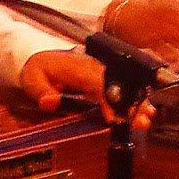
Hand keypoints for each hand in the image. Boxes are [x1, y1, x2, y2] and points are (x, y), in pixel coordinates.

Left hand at [20, 50, 153, 129]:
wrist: (41, 60)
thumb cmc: (39, 70)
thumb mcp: (33, 79)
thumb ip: (41, 91)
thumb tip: (50, 101)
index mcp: (77, 65)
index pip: (97, 80)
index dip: (108, 97)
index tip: (114, 115)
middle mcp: (94, 66)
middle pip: (118, 83)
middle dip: (131, 101)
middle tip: (142, 118)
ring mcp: (102, 72)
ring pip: (124, 85)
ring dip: (136, 102)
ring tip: (146, 118)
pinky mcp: (105, 79)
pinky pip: (122, 88)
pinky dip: (132, 101)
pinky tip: (142, 113)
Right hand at [104, 0, 178, 66]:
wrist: (119, 12)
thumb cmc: (146, 15)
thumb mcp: (166, 14)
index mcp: (173, 9)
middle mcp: (165, 15)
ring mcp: (154, 24)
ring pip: (176, 37)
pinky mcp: (142, 35)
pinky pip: (157, 45)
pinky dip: (167, 53)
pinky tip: (176, 61)